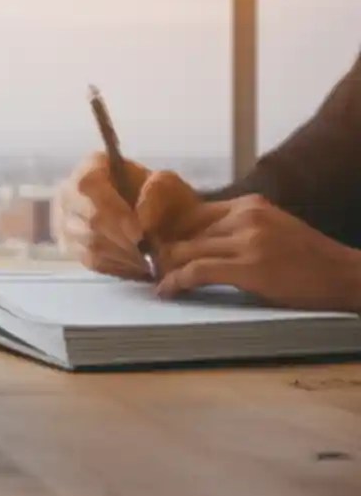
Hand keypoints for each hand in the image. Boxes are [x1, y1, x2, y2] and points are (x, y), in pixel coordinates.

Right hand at [54, 152, 203, 278]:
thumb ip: (157, 192)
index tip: (139, 233)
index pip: (90, 185)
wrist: (159, 220)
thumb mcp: (166, 184)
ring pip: (89, 243)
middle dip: (121, 238)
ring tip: (145, 257)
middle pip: (88, 219)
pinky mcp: (69, 246)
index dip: (113, 210)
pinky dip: (116, 264)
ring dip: (121, 254)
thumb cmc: (161, 197)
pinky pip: (89, 260)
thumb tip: (141, 219)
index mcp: (91, 167)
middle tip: (146, 251)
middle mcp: (69, 192)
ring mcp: (64, 221)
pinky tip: (135, 262)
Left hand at [155, 195, 360, 311]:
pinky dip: (175, 282)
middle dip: (165, 252)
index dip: (171, 233)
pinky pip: (197, 271)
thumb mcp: (271, 229)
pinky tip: (167, 291)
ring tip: (160, 282)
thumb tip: (196, 242)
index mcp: (250, 204)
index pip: (193, 213)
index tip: (158, 248)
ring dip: (166, 269)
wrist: (345, 275)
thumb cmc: (308, 260)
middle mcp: (245, 215)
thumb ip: (238, 229)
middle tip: (154, 269)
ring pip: (186, 250)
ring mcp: (248, 240)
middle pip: (185, 232)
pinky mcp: (249, 267)